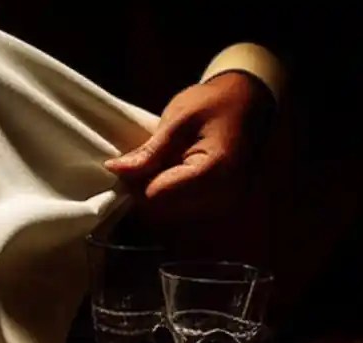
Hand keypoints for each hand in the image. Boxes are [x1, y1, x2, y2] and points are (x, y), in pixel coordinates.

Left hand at [105, 72, 273, 218]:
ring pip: (170, 219)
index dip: (136, 182)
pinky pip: (183, 215)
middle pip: (162, 213)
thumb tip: (114, 169)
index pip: (155, 196)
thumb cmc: (215, 104)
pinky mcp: (220, 210)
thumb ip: (149, 151)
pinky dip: (170, 201)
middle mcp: (223, 198)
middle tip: (143, 165)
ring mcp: (224, 207)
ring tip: (160, 168)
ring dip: (156, 198)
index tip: (132, 164)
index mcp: (214, 172)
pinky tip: (171, 179)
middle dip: (144, 193)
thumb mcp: (178, 119)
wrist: (248, 104)